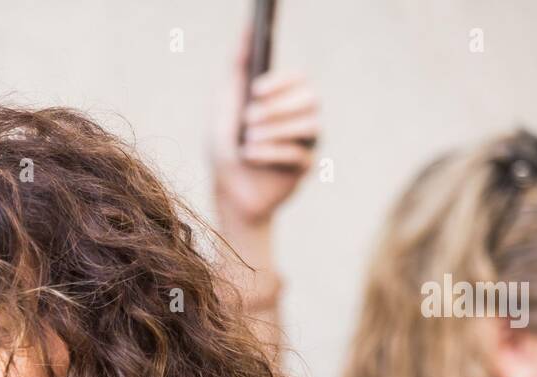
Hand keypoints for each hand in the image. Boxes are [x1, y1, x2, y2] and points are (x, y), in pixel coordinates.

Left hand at [212, 23, 320, 230]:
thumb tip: (248, 26)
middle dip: (276, 108)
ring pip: (310, 125)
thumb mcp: (225, 102)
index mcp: (283, 98)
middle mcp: (300, 115)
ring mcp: (306, 141)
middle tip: (249, 119)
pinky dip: (269, 153)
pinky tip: (250, 156)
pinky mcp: (305, 166)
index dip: (281, 81)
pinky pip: (298, 154)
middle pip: (311, 98)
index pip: (299, 78)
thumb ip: (237, 65)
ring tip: (248, 140)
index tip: (255, 90)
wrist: (227, 191)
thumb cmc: (225, 145)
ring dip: (273, 130)